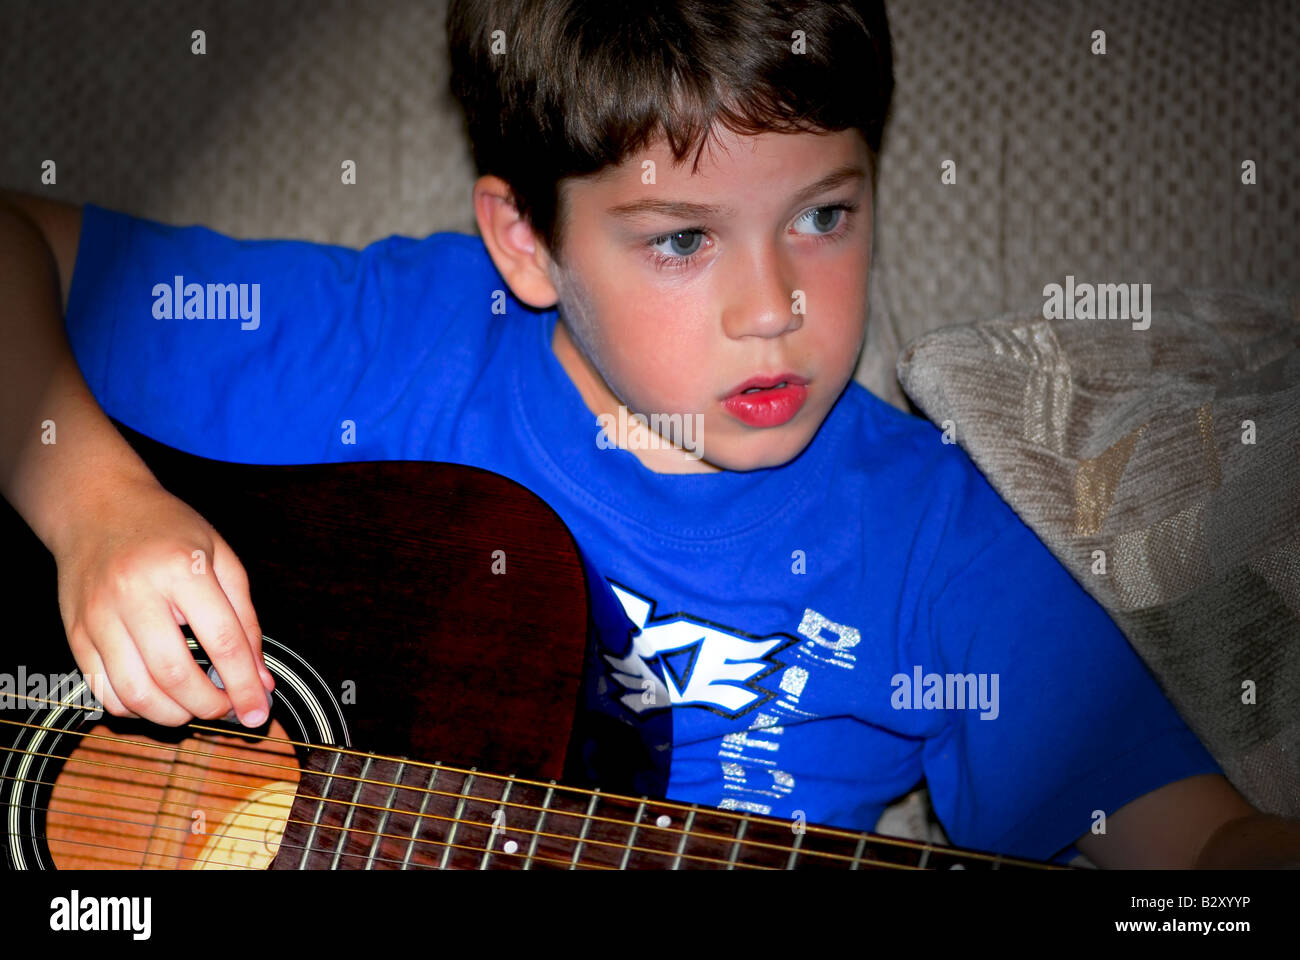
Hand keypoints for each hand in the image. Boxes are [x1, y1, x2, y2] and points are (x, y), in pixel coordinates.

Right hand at [53, 474, 274, 726]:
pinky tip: (158, 700)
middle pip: (174, 673)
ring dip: (172, 716)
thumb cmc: (169, 531)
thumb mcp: (221, 559)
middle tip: (226, 709)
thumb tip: (261, 681)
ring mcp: (99, 615)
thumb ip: (245, 620)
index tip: (258, 712)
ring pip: (135, 692)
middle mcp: (135, 593)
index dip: (244, 684)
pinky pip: (103, 690)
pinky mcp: (76, 633)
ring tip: (194, 707)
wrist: (98, 508)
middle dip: (208, 706)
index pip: (221, 640)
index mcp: (181, 568)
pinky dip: (135, 710)